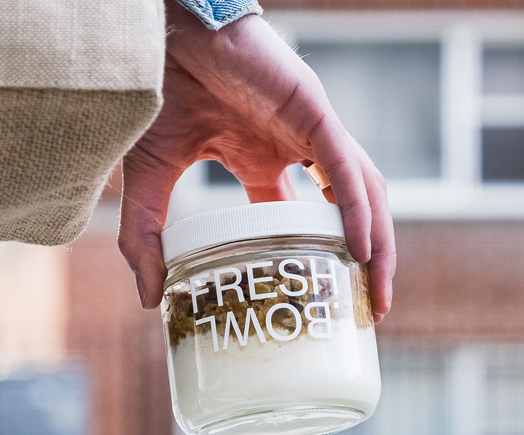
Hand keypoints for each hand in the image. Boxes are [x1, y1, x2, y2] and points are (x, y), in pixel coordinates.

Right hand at [118, 3, 394, 322]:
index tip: (327, 303)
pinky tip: (362, 247)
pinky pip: (344, 166)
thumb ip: (146, 234)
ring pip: (361, 191)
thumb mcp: (149, 176)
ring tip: (377, 290)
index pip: (308, 219)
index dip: (322, 259)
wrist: (161, 31)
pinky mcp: (312, 109)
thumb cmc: (158, 89)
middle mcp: (296, 149)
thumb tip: (147, 299)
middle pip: (350, 212)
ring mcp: (309, 129)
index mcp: (264, 162)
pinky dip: (356, 207)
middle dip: (367, 262)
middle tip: (369, 313)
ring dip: (377, 242)